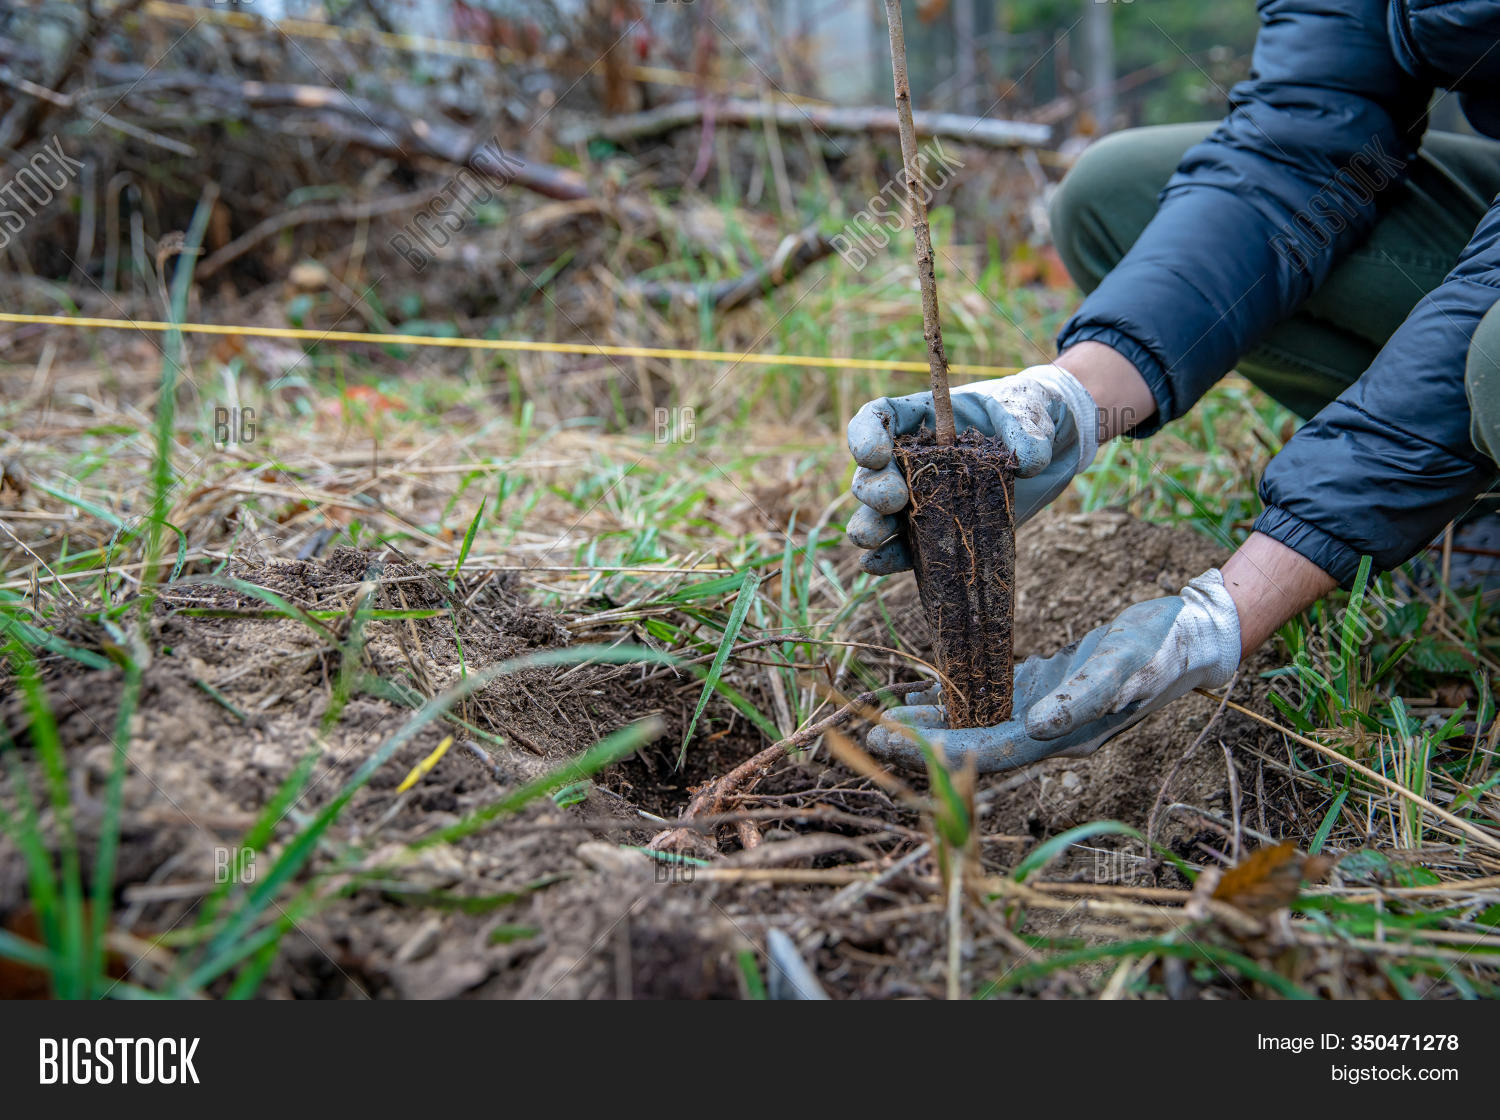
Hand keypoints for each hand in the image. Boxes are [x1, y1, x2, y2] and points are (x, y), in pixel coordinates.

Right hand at [845, 364, 1099, 573]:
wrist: (1056, 446)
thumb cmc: (1030, 413)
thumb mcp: (1029, 407)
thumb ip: (1024, 426)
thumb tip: (1029, 463)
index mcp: (922, 419)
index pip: (878, 419)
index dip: (865, 436)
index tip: (875, 455)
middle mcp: (912, 460)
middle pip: (873, 473)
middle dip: (873, 490)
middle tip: (893, 500)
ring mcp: (923, 499)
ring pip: (879, 515)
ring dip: (870, 528)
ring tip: (873, 539)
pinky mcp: (940, 532)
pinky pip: (906, 549)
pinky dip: (889, 558)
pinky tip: (876, 564)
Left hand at [866, 569, 1240, 772]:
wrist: (1190, 636)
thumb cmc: (1159, 647)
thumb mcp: (1125, 663)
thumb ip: (1084, 696)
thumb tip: (1039, 724)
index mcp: (1065, 734)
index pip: (988, 752)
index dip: (937, 751)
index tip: (891, 741)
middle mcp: (1049, 733)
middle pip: (973, 748)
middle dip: (922, 744)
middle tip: (869, 731)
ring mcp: (1046, 713)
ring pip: (978, 728)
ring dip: (933, 726)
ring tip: (887, 716)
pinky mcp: (1044, 688)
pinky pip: (992, 703)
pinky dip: (958, 700)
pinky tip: (927, 692)